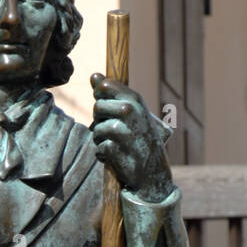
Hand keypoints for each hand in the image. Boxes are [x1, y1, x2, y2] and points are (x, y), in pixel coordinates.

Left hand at [90, 75, 172, 201]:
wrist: (153, 171)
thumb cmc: (138, 136)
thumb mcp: (130, 112)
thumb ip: (110, 93)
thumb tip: (94, 75)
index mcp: (135, 100)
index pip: (105, 86)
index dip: (100, 95)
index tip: (106, 105)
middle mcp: (130, 112)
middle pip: (97, 107)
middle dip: (100, 120)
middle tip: (112, 130)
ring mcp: (125, 131)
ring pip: (98, 129)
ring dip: (101, 139)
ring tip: (114, 143)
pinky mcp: (118, 150)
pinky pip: (100, 148)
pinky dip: (103, 154)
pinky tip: (114, 156)